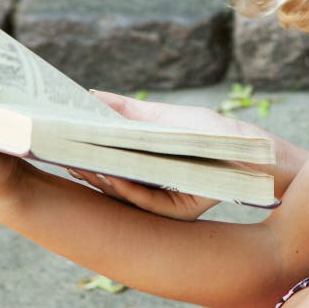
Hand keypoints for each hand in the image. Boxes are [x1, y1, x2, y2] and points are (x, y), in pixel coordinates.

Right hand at [66, 91, 272, 220]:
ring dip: (100, 178)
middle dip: (85, 168)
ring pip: (123, 194)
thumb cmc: (206, 132)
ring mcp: (163, 204)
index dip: (85, 156)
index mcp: (144, 170)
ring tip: (79, 161)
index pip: (109, 166)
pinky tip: (114, 174)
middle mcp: (151, 191)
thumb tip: (92, 95)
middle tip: (61, 153)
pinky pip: (146, 202)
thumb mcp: (161, 117)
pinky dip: (127, 188)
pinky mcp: (178, 212)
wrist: (246, 149)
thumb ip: (128, 111)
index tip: (62, 142)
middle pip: (111, 181)